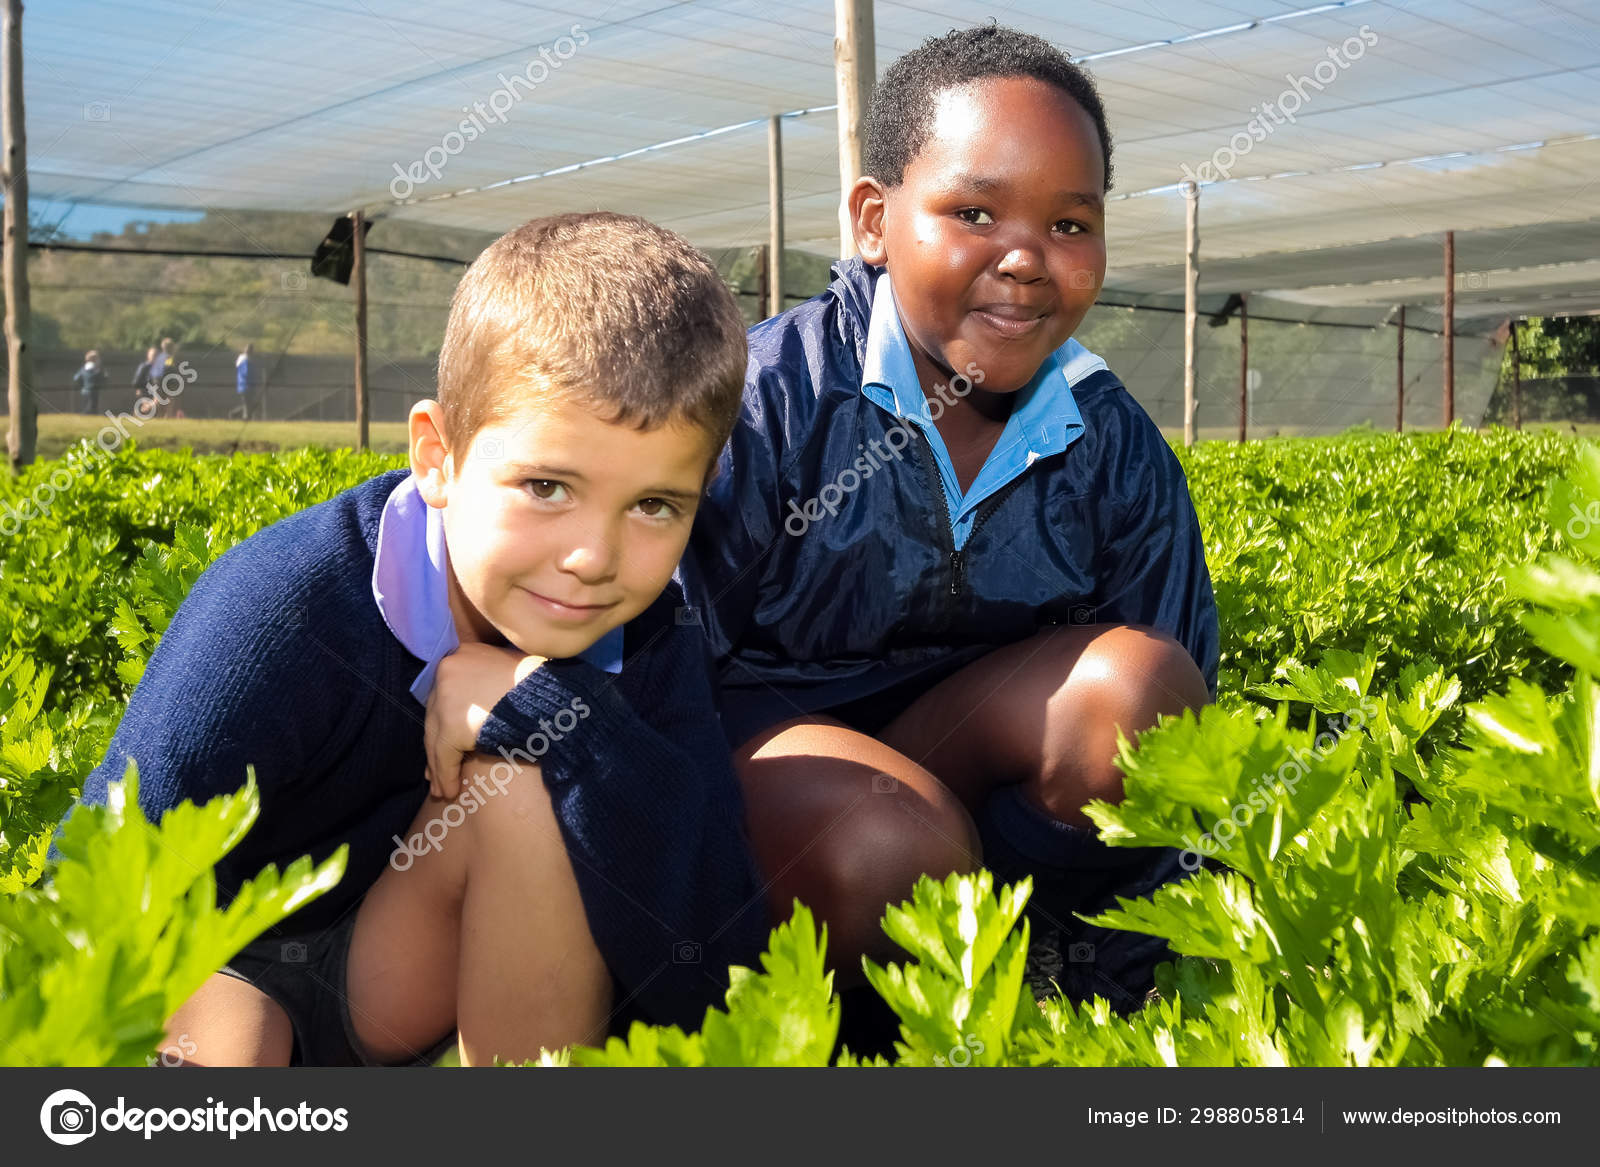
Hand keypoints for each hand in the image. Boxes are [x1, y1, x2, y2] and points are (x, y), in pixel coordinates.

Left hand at [424, 643, 544, 799]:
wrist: (550, 696)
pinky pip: (444, 756)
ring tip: (443, 789)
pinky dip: (446, 776)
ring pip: (435, 739)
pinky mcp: (453, 725)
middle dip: (436, 746)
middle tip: (434, 772)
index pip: (442, 694)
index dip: (441, 721)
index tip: (439, 741)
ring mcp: (447, 698)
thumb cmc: (537, 686)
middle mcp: (446, 672)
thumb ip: (486, 681)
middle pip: (434, 717)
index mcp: (460, 654)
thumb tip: (476, 706)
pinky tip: (450, 791)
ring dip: (439, 768)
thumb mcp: (506, 672)